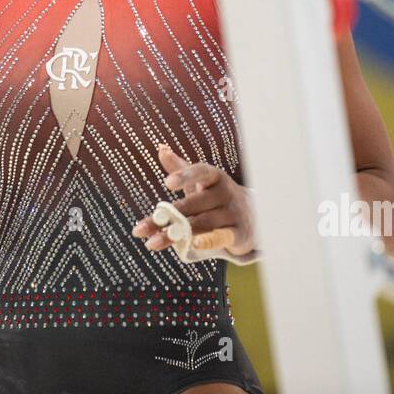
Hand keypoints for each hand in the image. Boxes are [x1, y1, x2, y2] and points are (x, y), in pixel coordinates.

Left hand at [131, 144, 257, 258]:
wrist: (252, 217)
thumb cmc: (217, 198)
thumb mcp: (201, 182)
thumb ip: (181, 168)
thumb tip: (161, 148)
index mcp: (215, 177)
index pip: (200, 172)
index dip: (185, 176)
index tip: (167, 183)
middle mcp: (225, 192)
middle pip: (193, 204)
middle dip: (167, 216)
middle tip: (142, 229)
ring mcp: (233, 213)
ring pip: (202, 223)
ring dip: (176, 234)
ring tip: (153, 243)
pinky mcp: (239, 234)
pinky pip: (222, 237)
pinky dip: (209, 241)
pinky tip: (192, 245)